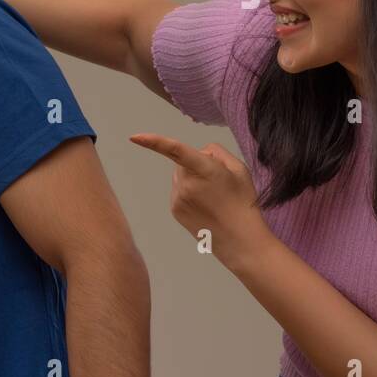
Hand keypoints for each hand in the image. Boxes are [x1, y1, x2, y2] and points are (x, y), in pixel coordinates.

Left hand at [128, 133, 272, 271]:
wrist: (240, 239)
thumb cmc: (242, 202)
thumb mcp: (239, 169)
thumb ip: (217, 152)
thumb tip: (200, 152)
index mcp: (205, 170)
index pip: (176, 150)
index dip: (154, 141)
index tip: (134, 137)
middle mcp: (187, 184)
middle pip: (183, 161)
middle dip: (196, 164)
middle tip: (218, 181)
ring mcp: (178, 198)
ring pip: (181, 176)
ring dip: (193, 179)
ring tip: (213, 197)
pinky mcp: (174, 209)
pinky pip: (179, 189)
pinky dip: (189, 192)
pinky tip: (205, 205)